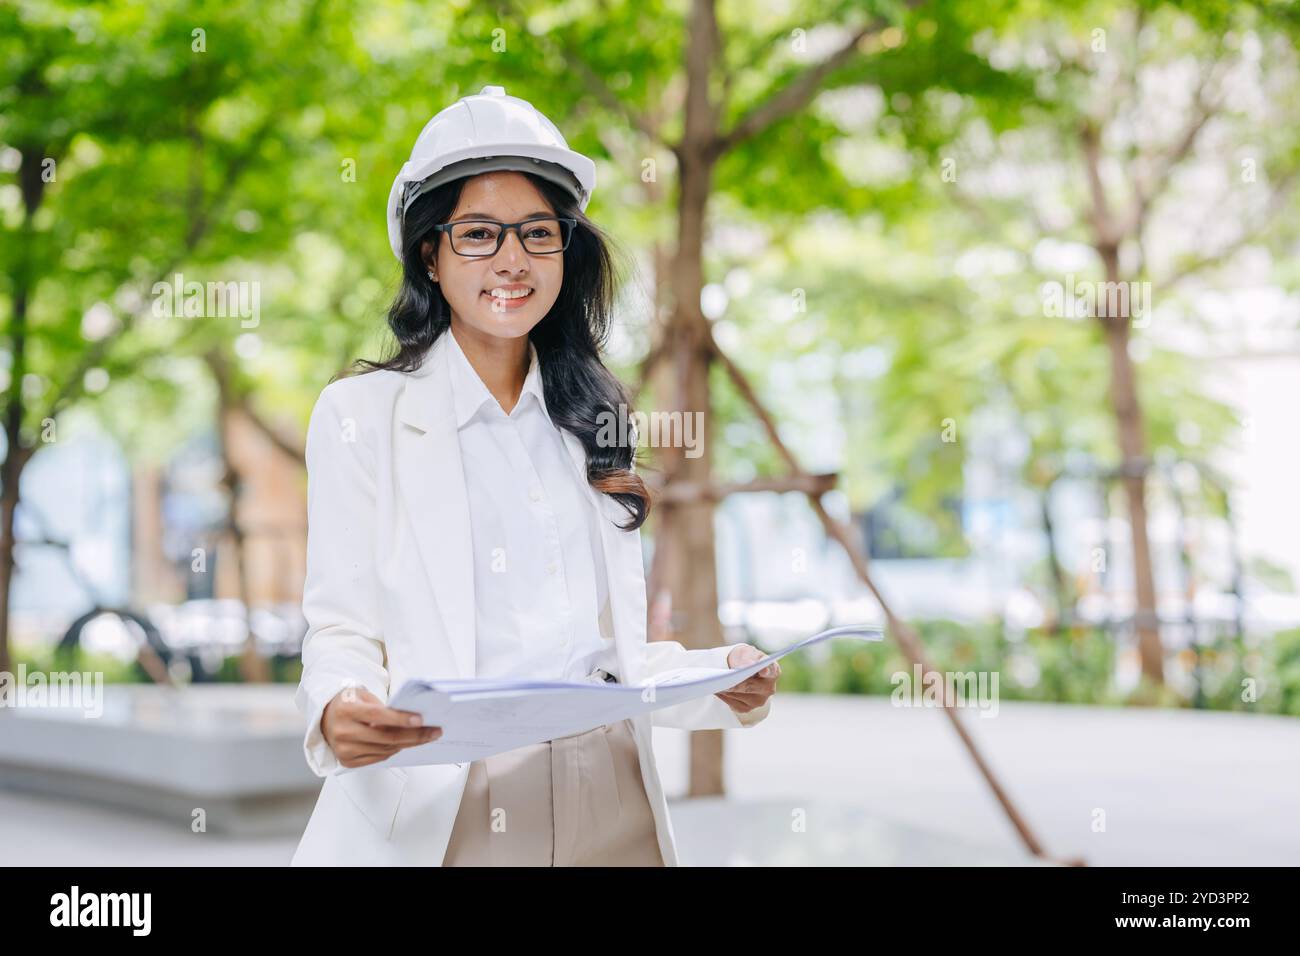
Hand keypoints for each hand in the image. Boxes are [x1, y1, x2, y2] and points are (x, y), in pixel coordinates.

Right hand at [320, 687, 441, 767]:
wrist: (325, 719)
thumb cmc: (349, 703)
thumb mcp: (362, 695)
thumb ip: (383, 706)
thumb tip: (412, 717)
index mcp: (346, 710)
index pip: (377, 716)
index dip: (400, 719)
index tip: (421, 720)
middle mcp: (343, 731)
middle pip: (386, 737)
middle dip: (414, 735)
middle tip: (434, 731)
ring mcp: (344, 749)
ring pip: (386, 749)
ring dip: (408, 743)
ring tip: (424, 736)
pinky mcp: (347, 761)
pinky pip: (379, 757)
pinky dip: (394, 750)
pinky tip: (405, 743)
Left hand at [714, 644, 779, 714]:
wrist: (742, 671)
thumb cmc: (746, 659)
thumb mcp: (747, 653)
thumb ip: (748, 657)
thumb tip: (746, 666)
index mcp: (773, 671)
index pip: (771, 670)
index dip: (767, 670)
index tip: (762, 671)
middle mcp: (769, 688)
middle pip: (749, 686)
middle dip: (734, 682)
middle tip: (722, 678)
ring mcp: (759, 701)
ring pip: (738, 695)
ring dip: (725, 688)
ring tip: (715, 681)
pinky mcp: (746, 708)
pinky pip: (732, 703)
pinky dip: (723, 695)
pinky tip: (716, 689)